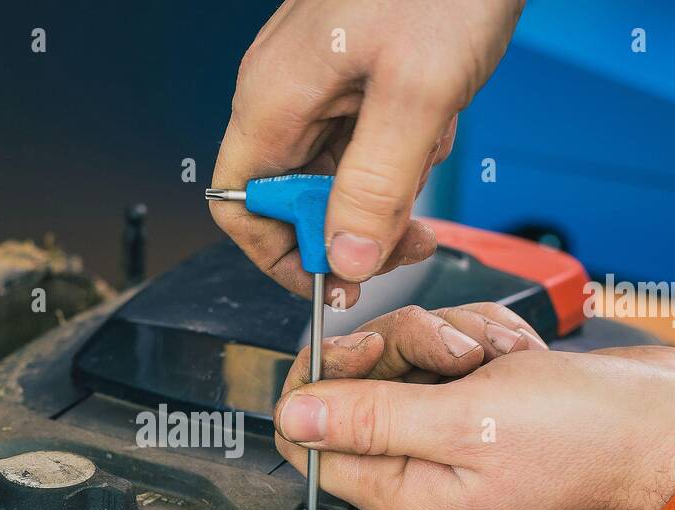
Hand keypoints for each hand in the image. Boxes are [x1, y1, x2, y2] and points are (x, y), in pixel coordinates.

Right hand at [211, 0, 522, 306]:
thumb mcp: (417, 93)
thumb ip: (377, 186)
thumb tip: (346, 261)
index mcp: (274, 98)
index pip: (240, 207)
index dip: (282, 255)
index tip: (337, 276)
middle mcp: (283, 91)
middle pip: (288, 196)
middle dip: (346, 227)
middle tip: (403, 240)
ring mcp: (318, 77)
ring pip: (330, 170)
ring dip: (381, 188)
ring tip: (427, 159)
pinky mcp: (353, 67)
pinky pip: (360, 135)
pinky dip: (398, 149)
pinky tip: (433, 126)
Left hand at [273, 308, 674, 509]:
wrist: (669, 422)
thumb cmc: (585, 437)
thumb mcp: (462, 421)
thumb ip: (369, 419)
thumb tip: (294, 418)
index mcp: (402, 491)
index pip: (310, 441)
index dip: (323, 381)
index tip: (365, 349)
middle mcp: (418, 464)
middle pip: (357, 383)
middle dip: (404, 345)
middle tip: (454, 353)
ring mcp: (449, 428)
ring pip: (406, 353)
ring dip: (454, 336)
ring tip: (500, 360)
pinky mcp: (479, 397)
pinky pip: (450, 346)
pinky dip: (485, 337)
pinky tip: (518, 356)